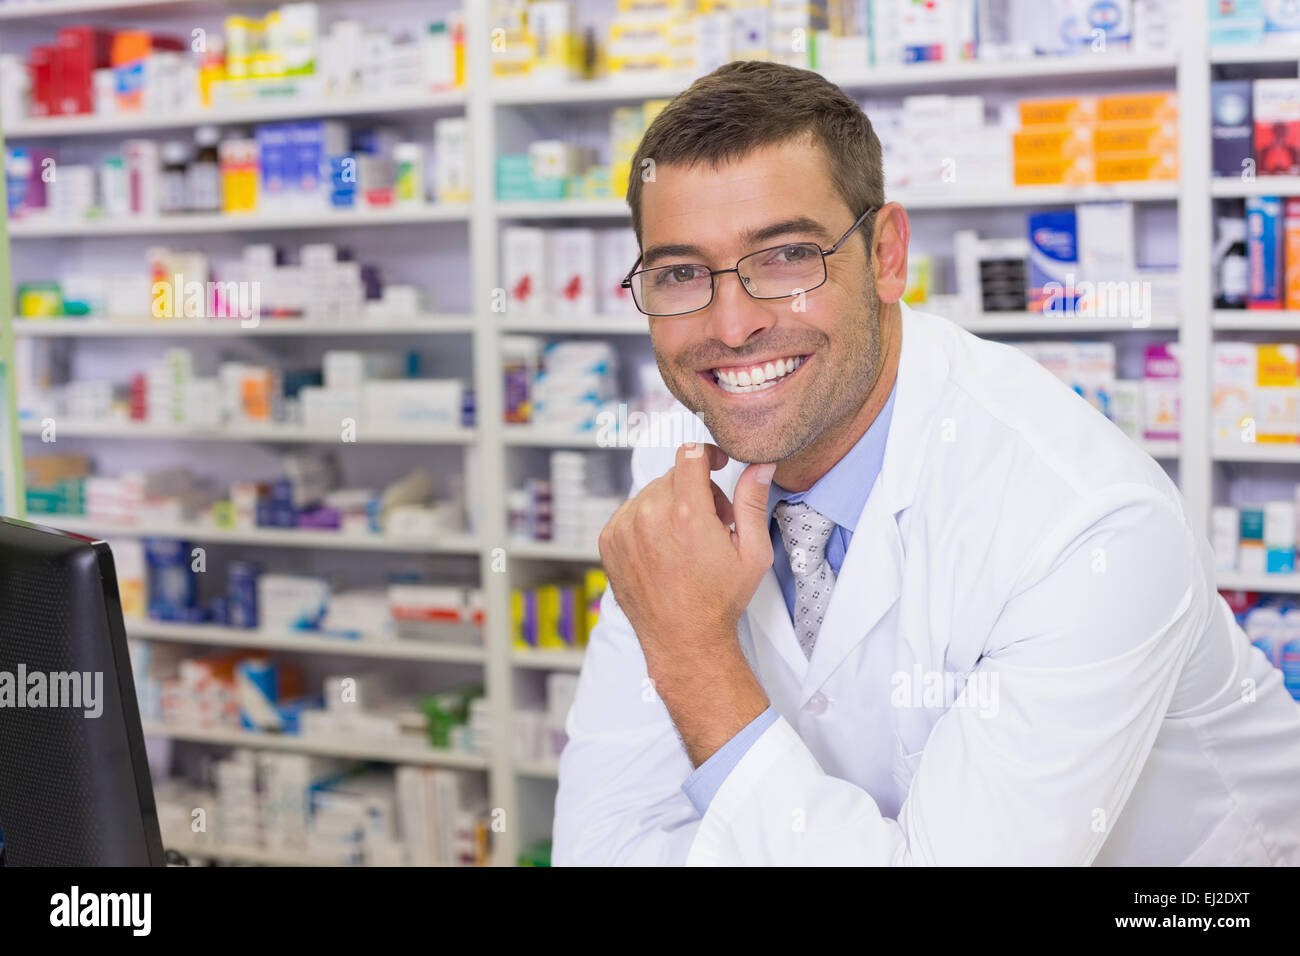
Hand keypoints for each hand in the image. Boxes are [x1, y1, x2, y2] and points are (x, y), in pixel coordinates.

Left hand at [597, 442, 775, 677]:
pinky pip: (630, 511)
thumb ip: (753, 501)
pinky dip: (647, 521)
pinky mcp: (608, 541)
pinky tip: (664, 548)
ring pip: (650, 492)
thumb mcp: (752, 552)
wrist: (683, 640)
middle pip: (673, 475)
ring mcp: (624, 528)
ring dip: (669, 505)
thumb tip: (760, 466)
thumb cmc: (719, 600)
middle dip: (695, 490)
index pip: (690, 454)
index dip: (707, 454)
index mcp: (686, 513)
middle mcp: (649, 516)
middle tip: (712, 522)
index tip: (716, 464)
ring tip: (687, 540)